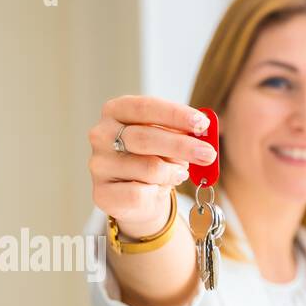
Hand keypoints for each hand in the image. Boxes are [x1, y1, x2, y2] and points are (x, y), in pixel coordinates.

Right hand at [88, 95, 216, 236]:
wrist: (137, 197)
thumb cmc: (155, 158)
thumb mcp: (169, 139)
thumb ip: (182, 133)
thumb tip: (204, 135)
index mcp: (116, 111)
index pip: (145, 107)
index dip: (175, 114)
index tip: (202, 123)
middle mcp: (100, 135)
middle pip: (144, 138)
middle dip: (181, 146)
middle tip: (208, 154)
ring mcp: (98, 165)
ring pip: (147, 169)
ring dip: (172, 172)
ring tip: (179, 173)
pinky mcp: (101, 193)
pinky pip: (139, 194)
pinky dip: (157, 193)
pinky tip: (158, 189)